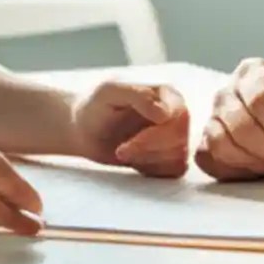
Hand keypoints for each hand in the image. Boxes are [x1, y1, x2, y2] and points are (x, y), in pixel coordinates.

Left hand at [71, 81, 189, 177]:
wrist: (83, 131)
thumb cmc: (93, 107)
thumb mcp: (108, 93)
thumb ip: (137, 95)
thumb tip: (165, 113)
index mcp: (167, 94)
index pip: (180, 116)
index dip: (156, 135)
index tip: (127, 144)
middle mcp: (176, 114)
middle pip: (181, 138)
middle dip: (148, 149)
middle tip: (120, 151)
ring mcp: (175, 136)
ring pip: (179, 156)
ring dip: (147, 160)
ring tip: (122, 153)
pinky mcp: (170, 157)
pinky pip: (176, 170)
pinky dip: (153, 170)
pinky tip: (134, 162)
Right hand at [194, 59, 263, 181]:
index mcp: (254, 71)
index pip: (260, 101)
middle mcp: (227, 90)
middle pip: (240, 126)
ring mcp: (212, 116)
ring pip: (221, 143)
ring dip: (254, 162)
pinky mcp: (205, 140)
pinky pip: (208, 159)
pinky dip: (234, 170)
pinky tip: (258, 169)